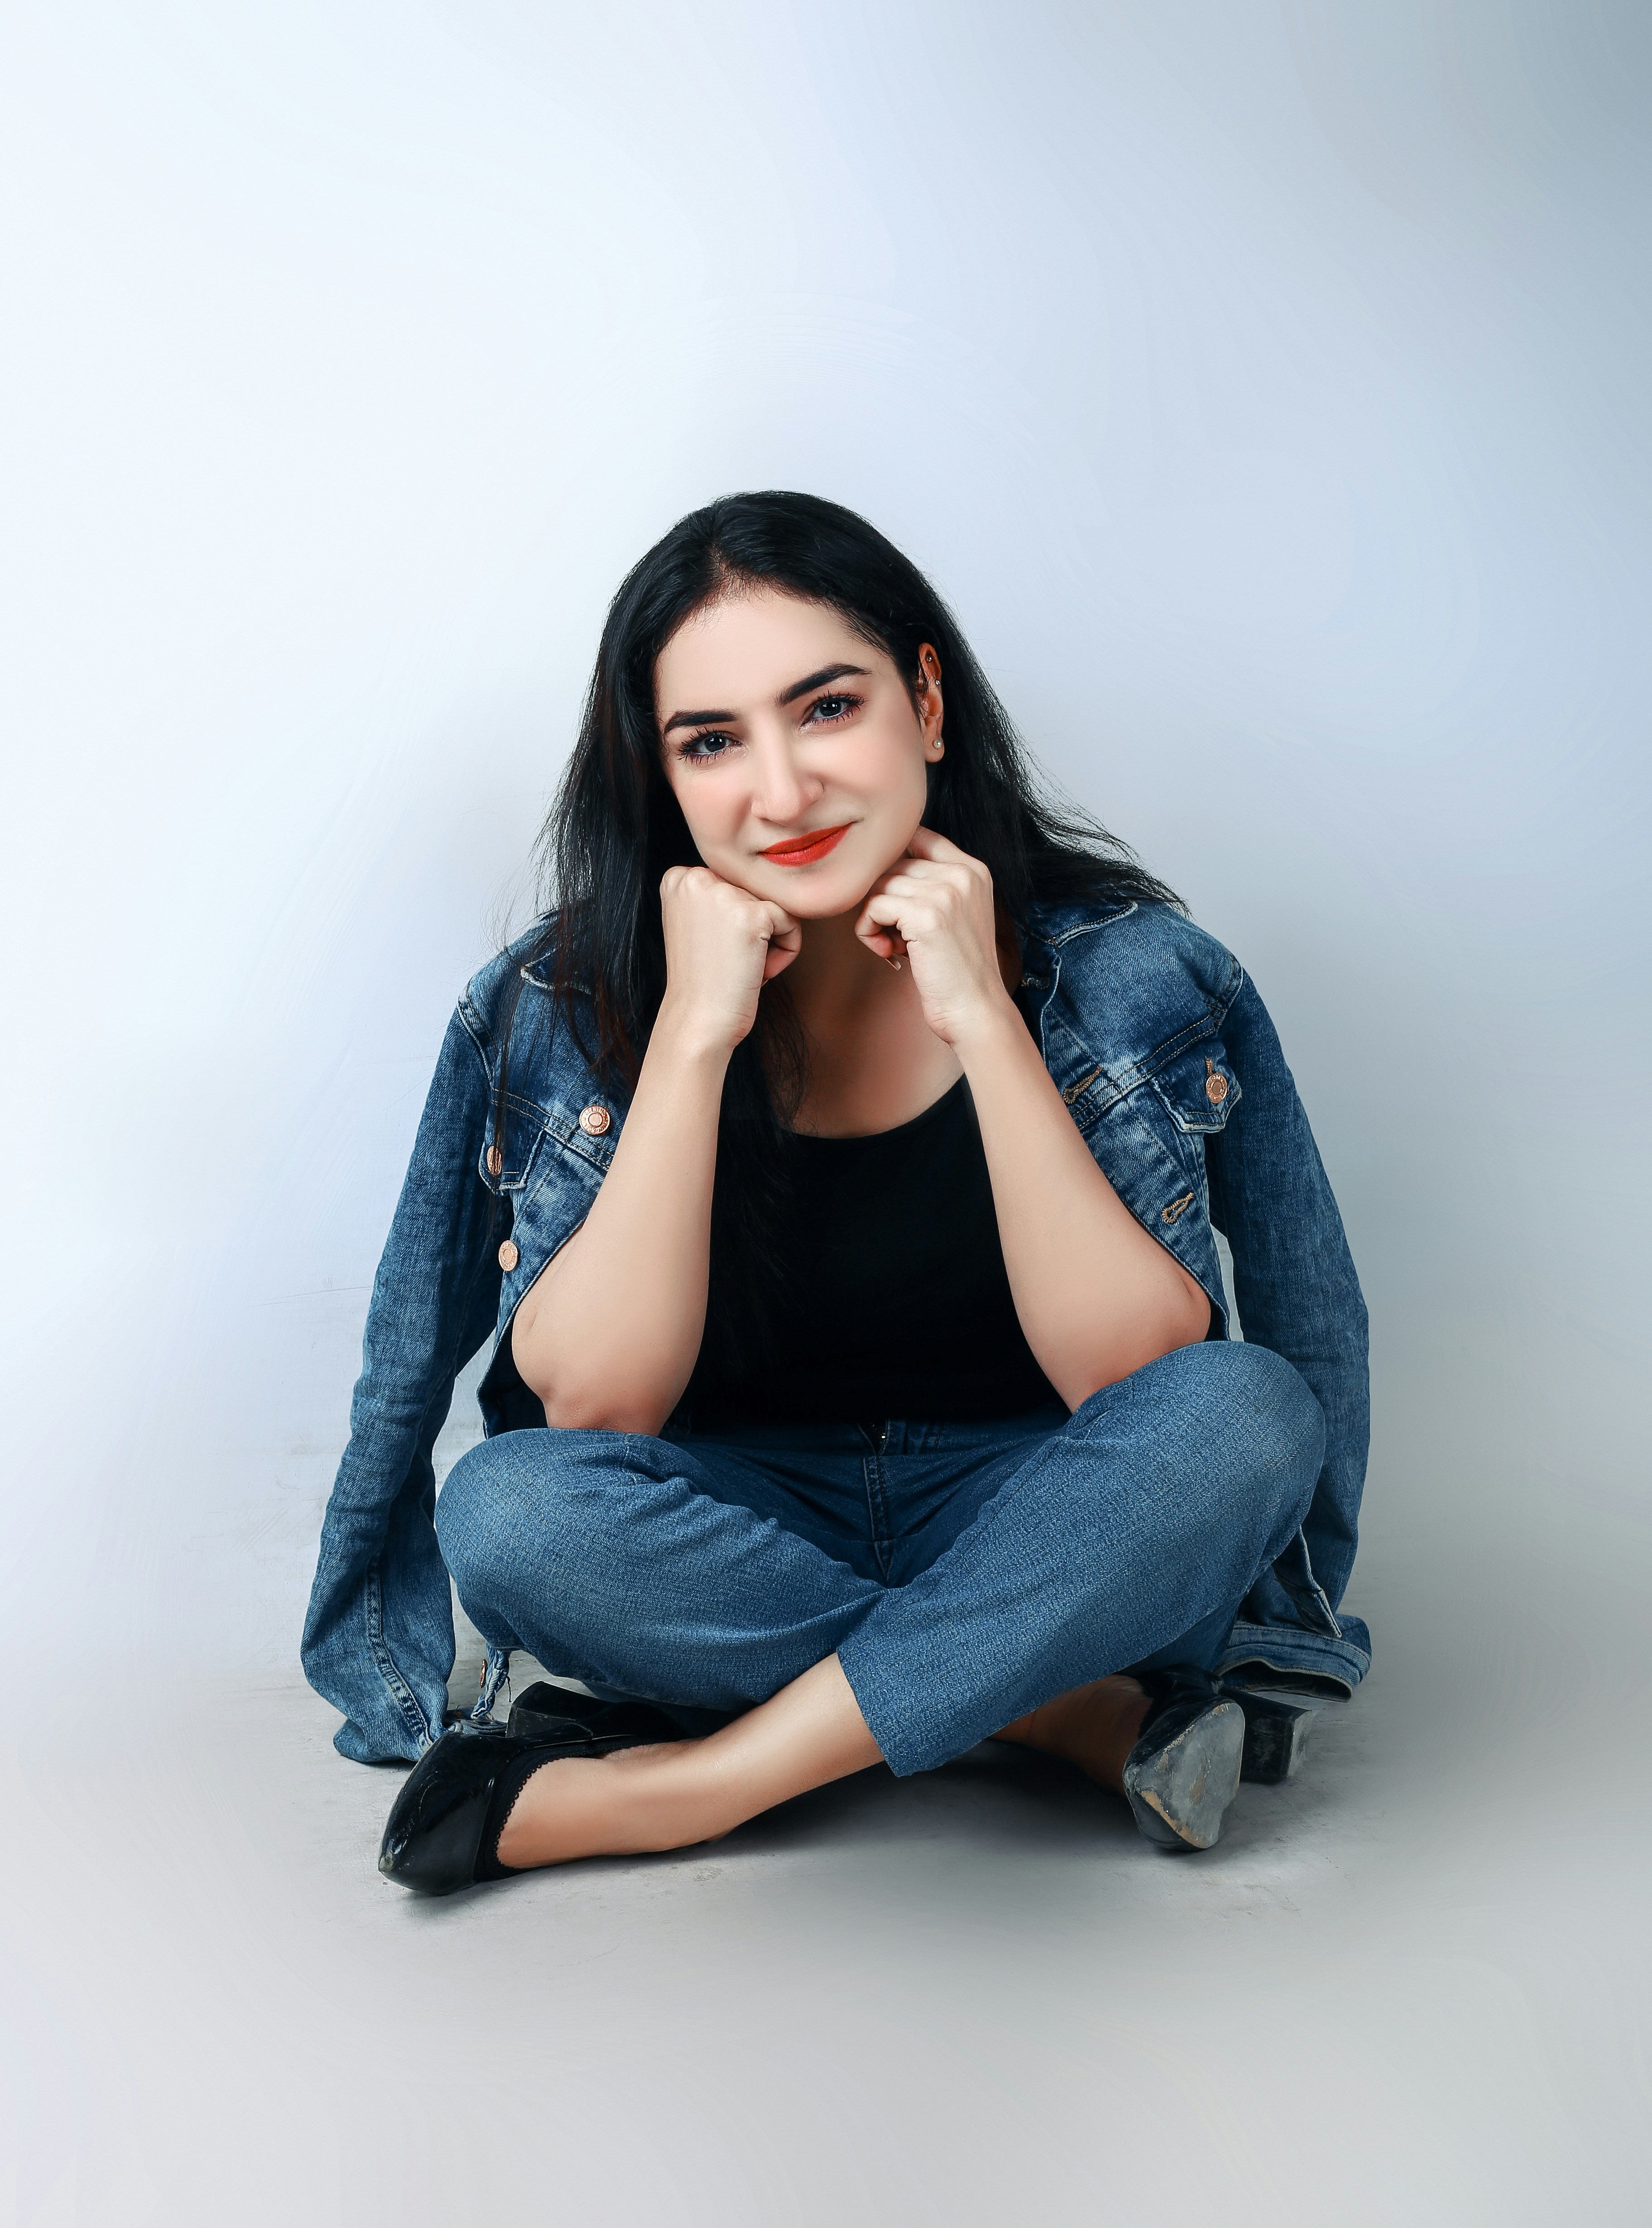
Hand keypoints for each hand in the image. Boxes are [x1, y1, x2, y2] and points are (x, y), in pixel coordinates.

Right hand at [656, 864, 800, 1054]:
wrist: (698, 1021)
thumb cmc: (704, 981)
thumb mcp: (698, 924)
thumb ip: (719, 896)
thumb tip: (768, 878)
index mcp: (679, 877)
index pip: (734, 884)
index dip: (733, 922)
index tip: (715, 950)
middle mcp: (696, 877)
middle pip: (755, 892)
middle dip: (752, 931)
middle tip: (728, 962)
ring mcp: (724, 893)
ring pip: (774, 906)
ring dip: (768, 943)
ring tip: (740, 967)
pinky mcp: (752, 914)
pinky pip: (791, 923)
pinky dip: (785, 952)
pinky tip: (758, 972)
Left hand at [854, 827, 1017, 1046]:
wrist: (976, 1010)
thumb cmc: (958, 971)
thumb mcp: (955, 916)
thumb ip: (931, 886)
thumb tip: (881, 869)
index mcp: (973, 870)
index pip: (918, 836)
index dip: (894, 862)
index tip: (890, 897)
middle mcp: (961, 873)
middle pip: (893, 864)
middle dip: (883, 899)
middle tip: (894, 936)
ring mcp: (945, 892)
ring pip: (879, 884)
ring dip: (874, 919)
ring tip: (893, 946)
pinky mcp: (925, 915)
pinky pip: (873, 906)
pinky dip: (868, 932)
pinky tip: (888, 953)